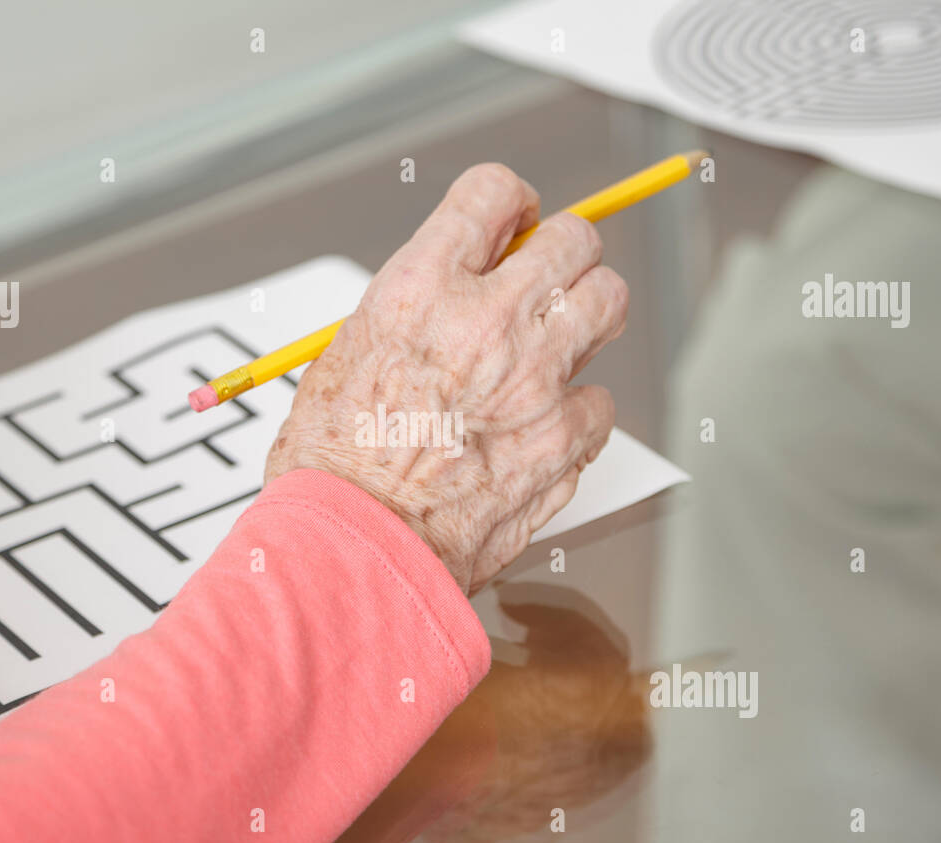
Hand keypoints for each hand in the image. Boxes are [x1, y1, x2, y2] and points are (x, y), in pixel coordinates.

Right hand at [264, 163, 626, 593]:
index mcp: (420, 290)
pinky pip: (602, 402)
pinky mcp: (563, 439)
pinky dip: (580, 413)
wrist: (354, 551)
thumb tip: (446, 302)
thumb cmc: (333, 468)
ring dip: (587, 317)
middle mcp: (486, 322)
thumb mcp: (344, 357)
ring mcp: (534, 380)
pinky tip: (545, 428)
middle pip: (574, 240)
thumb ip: (410, 316)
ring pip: (607, 304)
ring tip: (559, 346)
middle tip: (548, 282)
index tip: (515, 222)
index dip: (510, 202)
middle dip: (565, 254)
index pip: (491, 193)